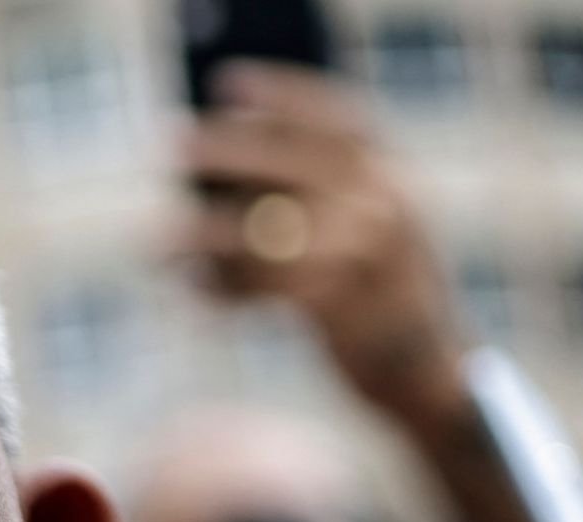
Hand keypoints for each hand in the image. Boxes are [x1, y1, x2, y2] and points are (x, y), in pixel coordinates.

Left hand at [171, 63, 468, 431]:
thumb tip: (227, 178)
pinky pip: (262, 288)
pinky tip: (193, 289)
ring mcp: (364, 256)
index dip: (284, 96)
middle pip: (293, 164)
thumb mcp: (374, 233)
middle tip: (173, 143)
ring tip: (155, 240)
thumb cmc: (382, 298)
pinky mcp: (338, 308)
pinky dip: (222, 290)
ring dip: (203, 236)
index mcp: (394, 178)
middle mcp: (385, 207)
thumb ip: (324, 199)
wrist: (427, 374)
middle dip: (228, 151)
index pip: (340, 119)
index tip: (227, 84)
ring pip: (266, 234)